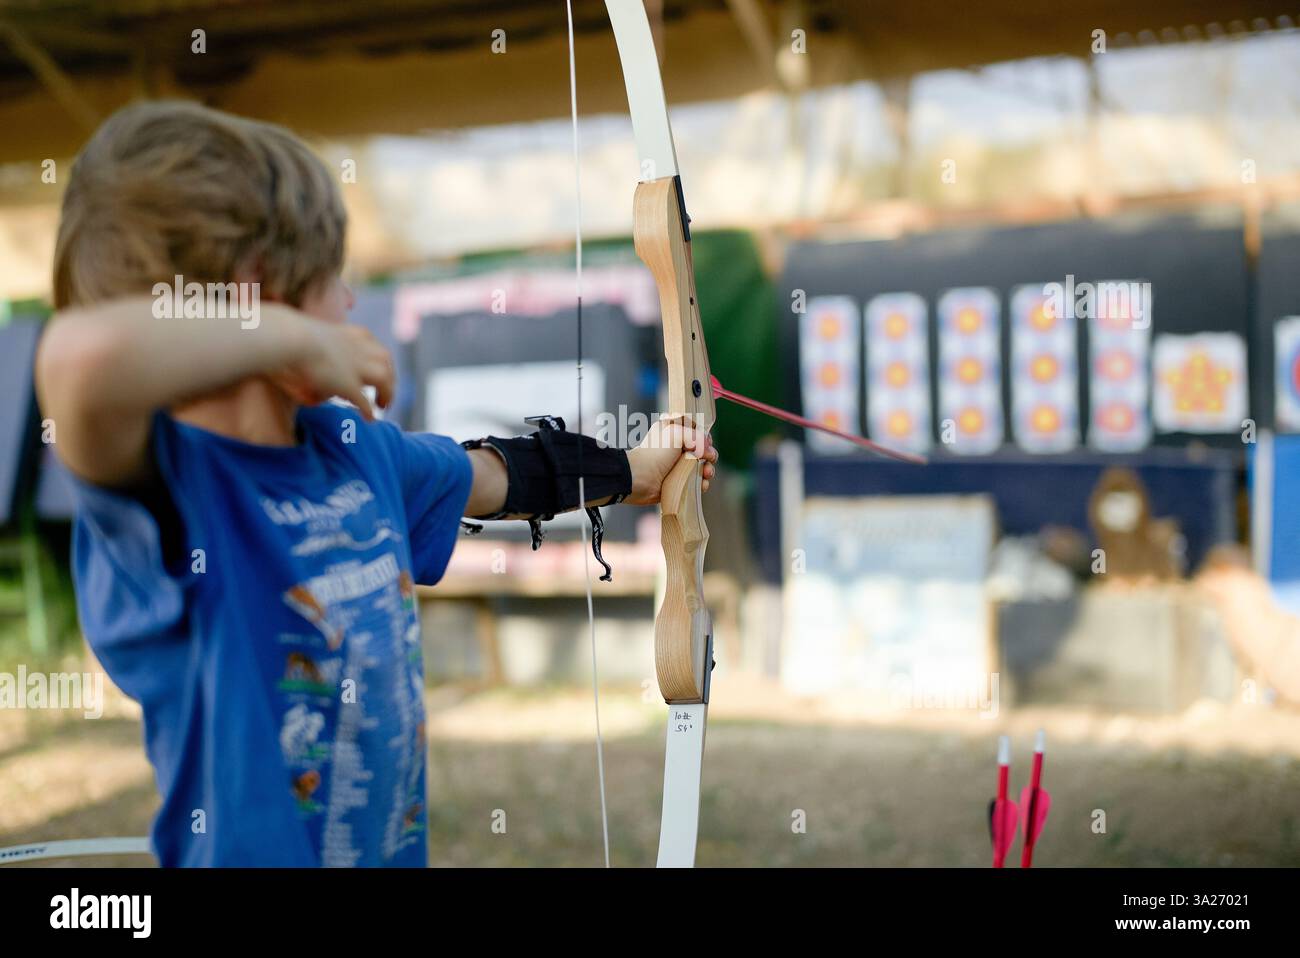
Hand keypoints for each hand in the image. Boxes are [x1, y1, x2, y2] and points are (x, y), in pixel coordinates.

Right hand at [271, 321, 394, 418]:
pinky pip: (365, 401)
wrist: (287, 337)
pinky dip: (369, 410)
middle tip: (384, 389)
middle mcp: (359, 347)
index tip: (376, 366)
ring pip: (384, 379)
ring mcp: (356, 366)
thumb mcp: (303, 337)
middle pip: (385, 360)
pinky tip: (369, 419)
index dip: (376, 357)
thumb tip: (302, 351)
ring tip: (383, 405)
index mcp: (348, 332)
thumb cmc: (284, 334)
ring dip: (387, 392)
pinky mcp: (349, 384)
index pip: (371, 343)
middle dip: (389, 375)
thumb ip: (310, 346)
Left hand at [624, 417, 718, 505]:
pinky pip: (696, 482)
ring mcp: (678, 465)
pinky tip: (702, 484)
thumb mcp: (676, 433)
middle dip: (709, 455)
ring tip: (706, 474)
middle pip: (702, 450)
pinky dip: (702, 483)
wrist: (639, 478)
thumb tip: (710, 453)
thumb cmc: (655, 452)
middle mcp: (676, 448)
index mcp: (673, 431)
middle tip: (709, 459)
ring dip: (708, 470)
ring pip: (701, 467)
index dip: (704, 437)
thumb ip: (697, 437)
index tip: (706, 443)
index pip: (696, 431)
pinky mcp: (679, 481)